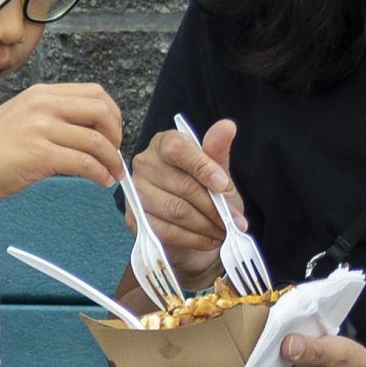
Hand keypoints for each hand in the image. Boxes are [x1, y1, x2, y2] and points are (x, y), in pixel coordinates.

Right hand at [0, 84, 124, 203]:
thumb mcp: (21, 117)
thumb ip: (52, 118)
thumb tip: (88, 132)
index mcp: (41, 94)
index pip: (95, 93)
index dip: (113, 115)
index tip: (113, 135)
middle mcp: (42, 105)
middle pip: (102, 111)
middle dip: (117, 135)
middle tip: (115, 155)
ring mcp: (41, 128)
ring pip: (97, 140)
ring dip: (113, 161)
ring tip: (113, 174)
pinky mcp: (39, 155)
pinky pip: (85, 163)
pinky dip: (100, 174)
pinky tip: (101, 181)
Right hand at [129, 121, 242, 284]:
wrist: (195, 231)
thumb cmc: (207, 196)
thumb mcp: (219, 175)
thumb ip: (218, 153)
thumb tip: (227, 126)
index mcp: (165, 143)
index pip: (179, 149)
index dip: (203, 167)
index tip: (224, 185)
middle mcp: (145, 163)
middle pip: (182, 185)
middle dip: (213, 207)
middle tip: (231, 220)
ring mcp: (136, 191)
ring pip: (176, 210)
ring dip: (206, 225)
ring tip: (222, 230)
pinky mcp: (134, 219)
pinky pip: (167, 231)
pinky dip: (194, 239)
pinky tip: (208, 239)